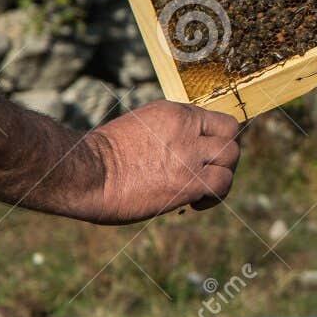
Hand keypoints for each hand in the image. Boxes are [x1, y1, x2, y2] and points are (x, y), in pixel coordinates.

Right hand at [75, 102, 240, 224]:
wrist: (84, 172)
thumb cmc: (100, 157)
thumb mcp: (138, 128)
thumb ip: (167, 134)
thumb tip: (181, 152)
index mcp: (172, 112)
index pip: (216, 119)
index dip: (217, 139)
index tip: (205, 155)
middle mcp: (186, 127)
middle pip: (231, 135)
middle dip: (225, 156)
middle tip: (207, 172)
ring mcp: (189, 153)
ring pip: (231, 158)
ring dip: (223, 175)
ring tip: (202, 190)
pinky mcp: (188, 180)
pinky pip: (223, 184)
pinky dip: (216, 196)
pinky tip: (194, 203)